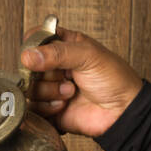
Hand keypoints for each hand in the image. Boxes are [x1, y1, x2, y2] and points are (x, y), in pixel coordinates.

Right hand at [21, 24, 144, 138]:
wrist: (122, 111)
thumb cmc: (114, 78)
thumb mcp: (88, 56)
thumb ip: (56, 53)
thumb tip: (27, 56)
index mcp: (64, 46)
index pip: (35, 39)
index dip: (33, 47)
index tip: (41, 55)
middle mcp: (55, 66)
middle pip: (28, 67)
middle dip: (46, 74)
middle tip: (66, 77)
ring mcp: (52, 88)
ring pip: (30, 88)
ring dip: (49, 92)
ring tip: (70, 92)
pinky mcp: (51, 110)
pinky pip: (33, 109)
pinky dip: (47, 108)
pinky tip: (64, 106)